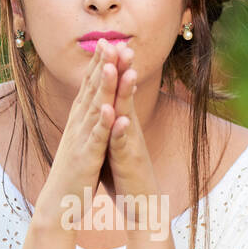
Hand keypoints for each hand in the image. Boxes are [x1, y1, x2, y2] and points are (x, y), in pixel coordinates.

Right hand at [33, 38, 119, 230]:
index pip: (89, 87)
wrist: (58, 204)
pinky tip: (111, 110)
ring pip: (94, 110)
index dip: (98, 63)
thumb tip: (90, 102)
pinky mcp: (86, 159)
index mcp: (78, 121)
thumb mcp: (80, 141)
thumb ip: (85, 121)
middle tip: (110, 40)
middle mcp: (77, 126)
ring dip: (103, 88)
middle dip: (102, 65)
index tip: (107, 41)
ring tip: (112, 65)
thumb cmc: (72, 173)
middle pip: (91, 91)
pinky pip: (97, 140)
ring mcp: (81, 141)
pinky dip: (104, 125)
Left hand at [104, 43, 159, 202]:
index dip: (112, 68)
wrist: (141, 205)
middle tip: (122, 44)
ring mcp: (131, 145)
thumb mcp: (116, 143)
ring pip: (128, 115)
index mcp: (122, 123)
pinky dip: (122, 133)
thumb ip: (112, 123)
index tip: (107, 43)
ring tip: (126, 72)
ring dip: (126, 94)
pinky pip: (124, 146)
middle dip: (123, 70)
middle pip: (126, 95)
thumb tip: (106, 103)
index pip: (117, 90)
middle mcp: (129, 129)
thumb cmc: (125, 174)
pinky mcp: (130, 163)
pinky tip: (122, 120)